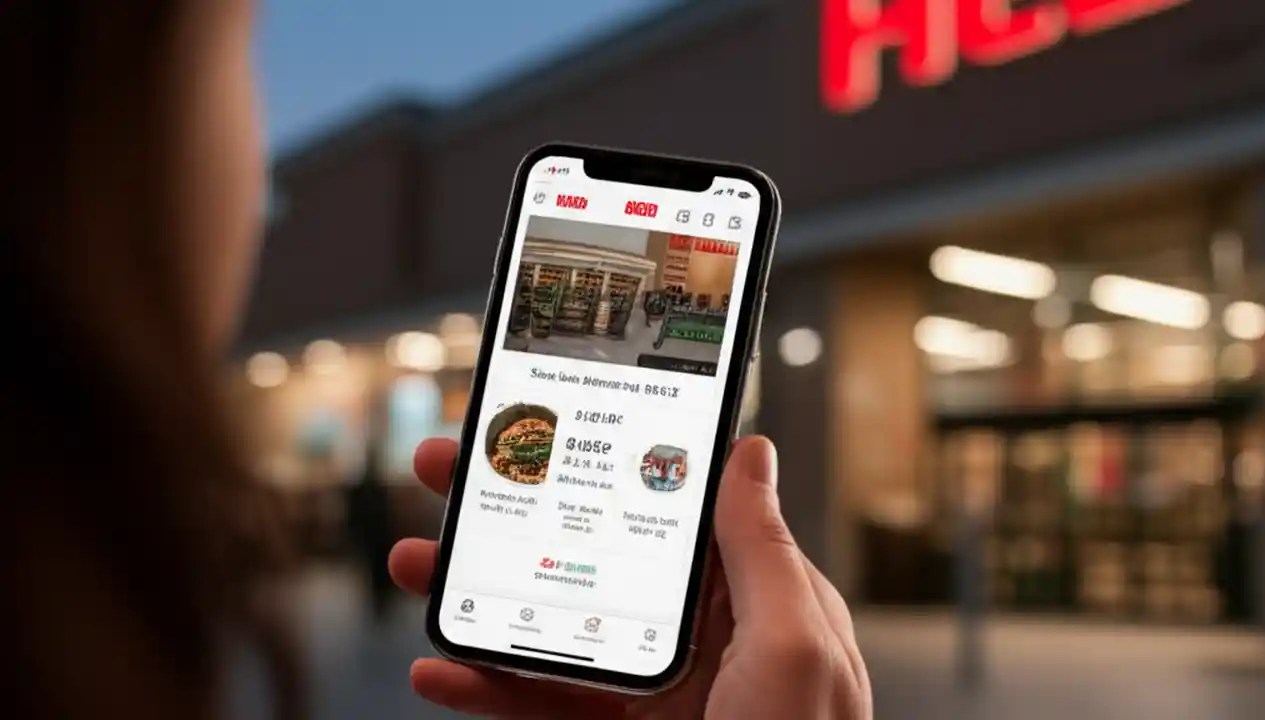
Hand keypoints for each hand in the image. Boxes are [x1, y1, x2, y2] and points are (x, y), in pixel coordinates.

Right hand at [389, 436, 871, 718]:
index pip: (662, 506)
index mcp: (746, 598)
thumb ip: (764, 553)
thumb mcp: (794, 648)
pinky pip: (539, 703)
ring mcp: (652, 693)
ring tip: (418, 565)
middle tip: (445, 475)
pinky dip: (484, 688)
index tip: (538, 427)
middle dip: (513, 513)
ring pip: (550, 627)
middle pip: (590, 554)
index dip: (598, 462)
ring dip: (477, 595)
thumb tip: (750, 454)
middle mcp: (698, 638)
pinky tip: (440, 668)